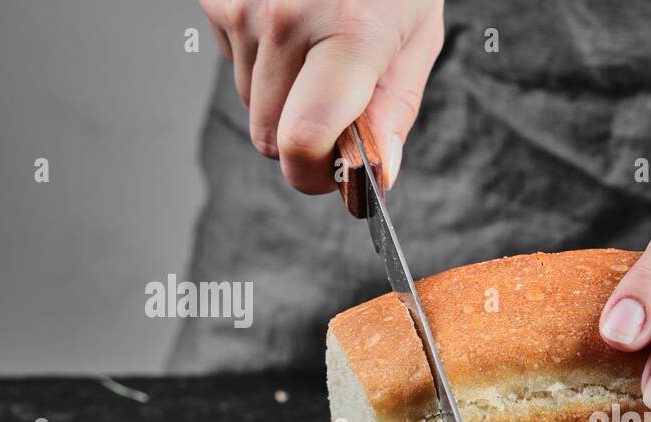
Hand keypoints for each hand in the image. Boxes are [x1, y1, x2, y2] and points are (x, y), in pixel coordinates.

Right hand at [200, 0, 442, 192]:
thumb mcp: (417, 34)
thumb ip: (394, 108)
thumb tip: (379, 173)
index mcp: (348, 36)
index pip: (302, 142)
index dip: (314, 175)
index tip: (334, 174)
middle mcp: (285, 22)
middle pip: (270, 136)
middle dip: (304, 139)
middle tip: (338, 109)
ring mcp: (242, 6)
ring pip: (251, 102)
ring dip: (284, 94)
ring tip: (319, 46)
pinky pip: (233, 59)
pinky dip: (262, 56)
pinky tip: (292, 19)